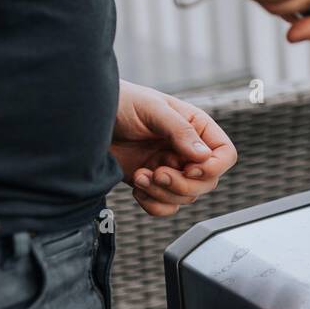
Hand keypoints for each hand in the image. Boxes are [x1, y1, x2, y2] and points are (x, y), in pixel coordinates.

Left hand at [111, 81, 237, 216]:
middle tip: (158, 173)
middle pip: (207, 182)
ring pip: (186, 197)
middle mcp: (186, 150)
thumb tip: (204, 156)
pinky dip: (152, 204)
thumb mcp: (152, 109)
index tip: (190, 169)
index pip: (224, 154)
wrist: (85, 117)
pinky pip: (165, 206)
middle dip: (182, 184)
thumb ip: (180, 131)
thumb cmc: (121, 102)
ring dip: (162, 193)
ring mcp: (170, 168)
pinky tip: (137, 187)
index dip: (213, 167)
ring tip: (140, 176)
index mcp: (196, 128)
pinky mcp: (151, 183)